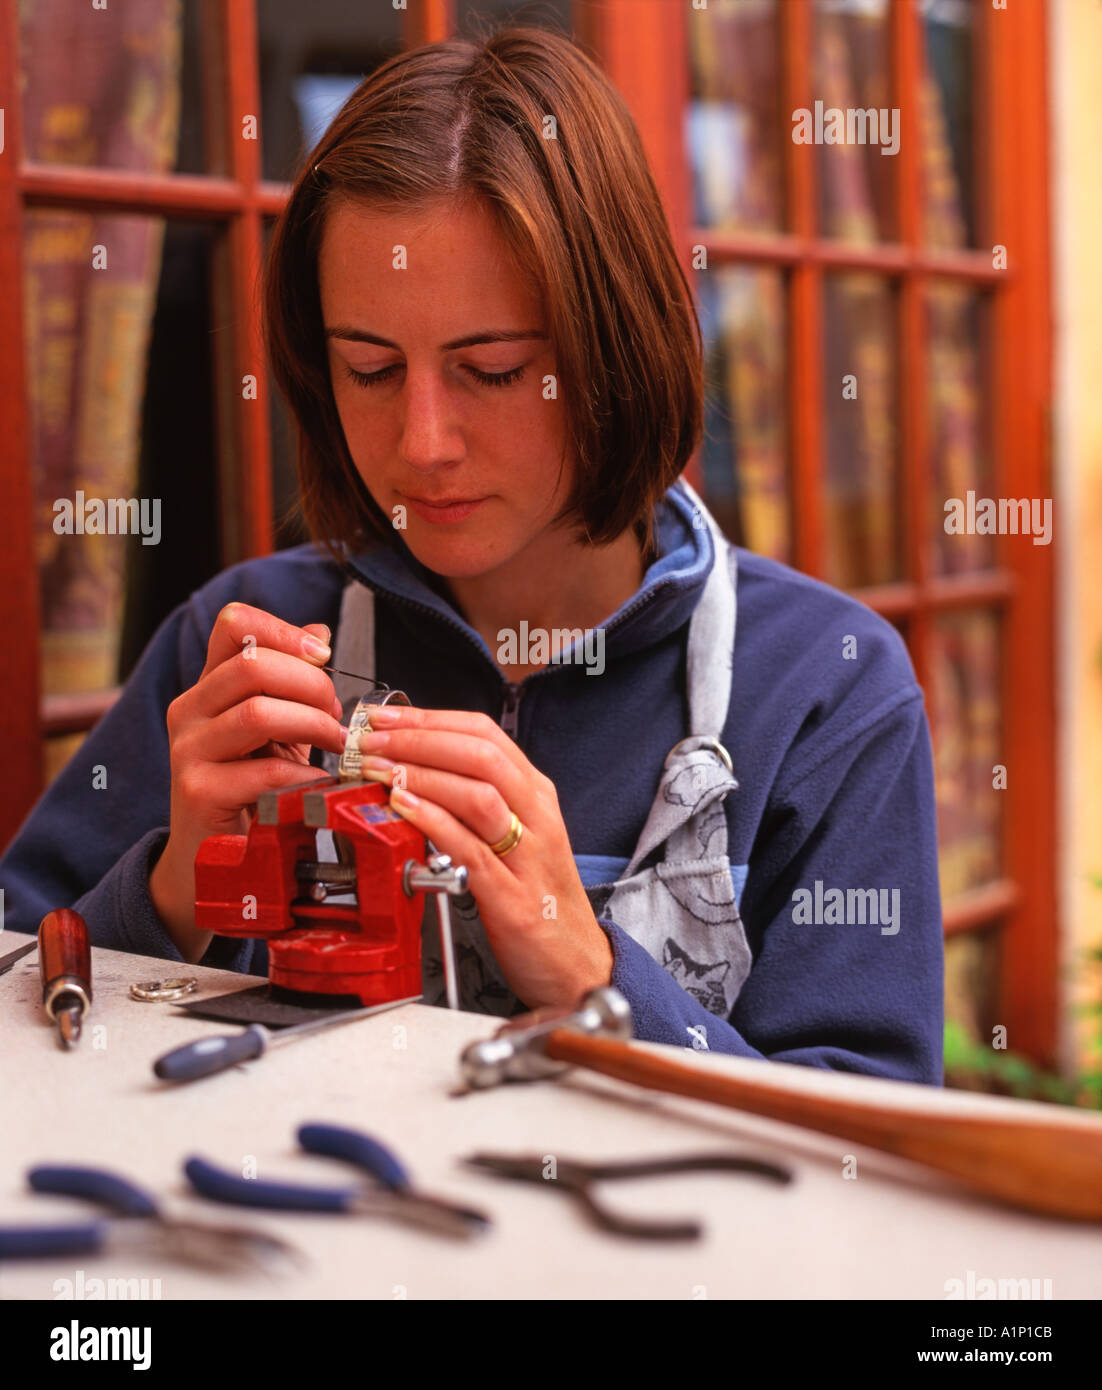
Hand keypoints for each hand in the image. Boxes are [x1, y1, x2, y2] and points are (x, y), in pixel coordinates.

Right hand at [149, 603, 344, 960]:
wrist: (211, 863)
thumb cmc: (250, 791)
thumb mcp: (276, 731)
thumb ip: (293, 683)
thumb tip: (319, 631)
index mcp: (209, 686)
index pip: (233, 623)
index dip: (283, 629)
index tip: (323, 655)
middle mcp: (189, 710)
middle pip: (253, 664)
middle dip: (312, 685)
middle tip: (338, 716)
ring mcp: (188, 750)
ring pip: (257, 711)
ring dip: (313, 726)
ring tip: (337, 746)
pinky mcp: (197, 792)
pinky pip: (264, 771)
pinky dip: (306, 777)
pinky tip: (321, 786)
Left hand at [357, 704, 613, 1008]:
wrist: (575, 963)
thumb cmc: (536, 898)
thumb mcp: (514, 836)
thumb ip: (474, 802)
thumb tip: (416, 768)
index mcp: (534, 794)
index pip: (484, 734)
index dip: (430, 718)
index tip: (385, 715)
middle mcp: (537, 816)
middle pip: (481, 754)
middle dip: (419, 738)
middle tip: (373, 737)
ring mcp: (528, 856)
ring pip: (478, 794)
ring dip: (421, 774)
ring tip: (379, 768)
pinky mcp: (513, 898)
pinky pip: (471, 848)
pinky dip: (434, 822)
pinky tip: (404, 808)